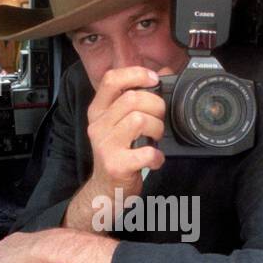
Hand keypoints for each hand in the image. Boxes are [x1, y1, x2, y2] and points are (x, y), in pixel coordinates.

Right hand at [85, 65, 175, 194]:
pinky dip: (157, 156)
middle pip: (132, 99)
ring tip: (155, 138)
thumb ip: (135, 101)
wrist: (105, 189)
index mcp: (98, 112)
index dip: (135, 74)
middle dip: (155, 106)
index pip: (111, 80)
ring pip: (139, 120)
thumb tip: (164, 73)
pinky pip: (146, 152)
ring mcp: (105, 146)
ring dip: (156, 128)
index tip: (153, 79)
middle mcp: (98, 126)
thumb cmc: (117, 154)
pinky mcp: (116, 165)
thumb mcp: (118, 124)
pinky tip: (154, 159)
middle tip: (158, 118)